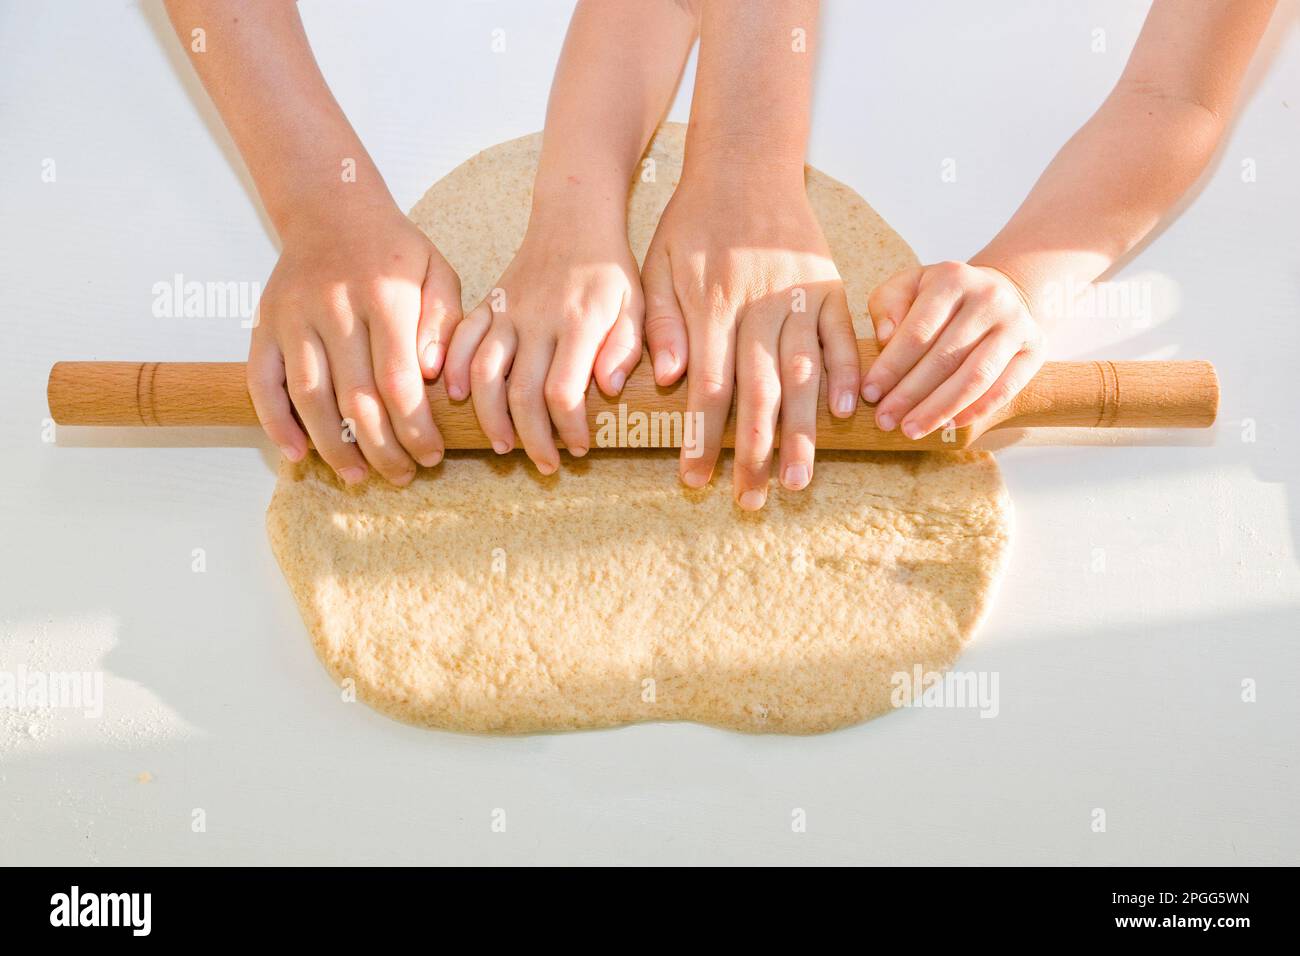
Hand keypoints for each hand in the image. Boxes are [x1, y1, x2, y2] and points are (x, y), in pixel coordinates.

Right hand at [249, 205, 462, 484]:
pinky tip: (296, 454)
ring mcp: (293, 317)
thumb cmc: (394, 252)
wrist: (331, 209)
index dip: (415, 428)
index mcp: (384, 296)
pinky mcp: (263, 325)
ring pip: (310, 398)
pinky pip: (262, 382)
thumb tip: (436, 377)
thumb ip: (443, 323)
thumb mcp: (437, 273)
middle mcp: (334, 308)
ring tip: (358, 475)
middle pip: (356, 398)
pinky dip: (275, 423)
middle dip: (381, 448)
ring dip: (333, 447)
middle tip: (403, 475)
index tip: (431, 455)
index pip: (399, 380)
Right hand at [442, 215, 643, 473]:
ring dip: (490, 416)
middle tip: (546, 464)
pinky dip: (455, 370)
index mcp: (578, 323)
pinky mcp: (488, 304)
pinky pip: (461, 339)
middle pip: (522, 392)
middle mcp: (537, 320)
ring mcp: (507, 312)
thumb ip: (625, 347)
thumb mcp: (636, 305)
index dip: (569, 428)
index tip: (581, 447)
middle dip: (532, 438)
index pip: (564, 391)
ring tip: (504, 445)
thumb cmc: (610, 272)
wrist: (574, 219)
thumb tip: (610, 389)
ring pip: (485, 372)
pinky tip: (458, 398)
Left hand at [640, 171, 858, 509]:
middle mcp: (760, 307)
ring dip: (803, 432)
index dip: (702, 438)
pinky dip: (847, 375)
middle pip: (759, 393)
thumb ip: (660, 322)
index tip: (696, 480)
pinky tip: (850, 415)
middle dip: (756, 453)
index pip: (708, 387)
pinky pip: (843, 338)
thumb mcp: (657, 264)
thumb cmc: (693, 222)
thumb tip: (669, 378)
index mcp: (712, 306)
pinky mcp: (832, 288)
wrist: (746, 163)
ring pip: (803, 375)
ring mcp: (801, 298)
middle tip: (753, 501)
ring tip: (800, 480)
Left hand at [861, 261, 1045, 437]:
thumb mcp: (908, 286)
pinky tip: (947, 425)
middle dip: (910, 395)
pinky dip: (974, 411)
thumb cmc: (939, 297)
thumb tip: (884, 337)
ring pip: (975, 377)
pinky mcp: (1034, 350)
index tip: (869, 394)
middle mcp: (990, 298)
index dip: (891, 366)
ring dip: (939, 409)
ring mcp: (1016, 325)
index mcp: (953, 278)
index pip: (918, 331)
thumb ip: (888, 305)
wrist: (997, 292)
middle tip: (884, 420)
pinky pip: (1004, 389)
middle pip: (945, 358)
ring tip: (911, 430)